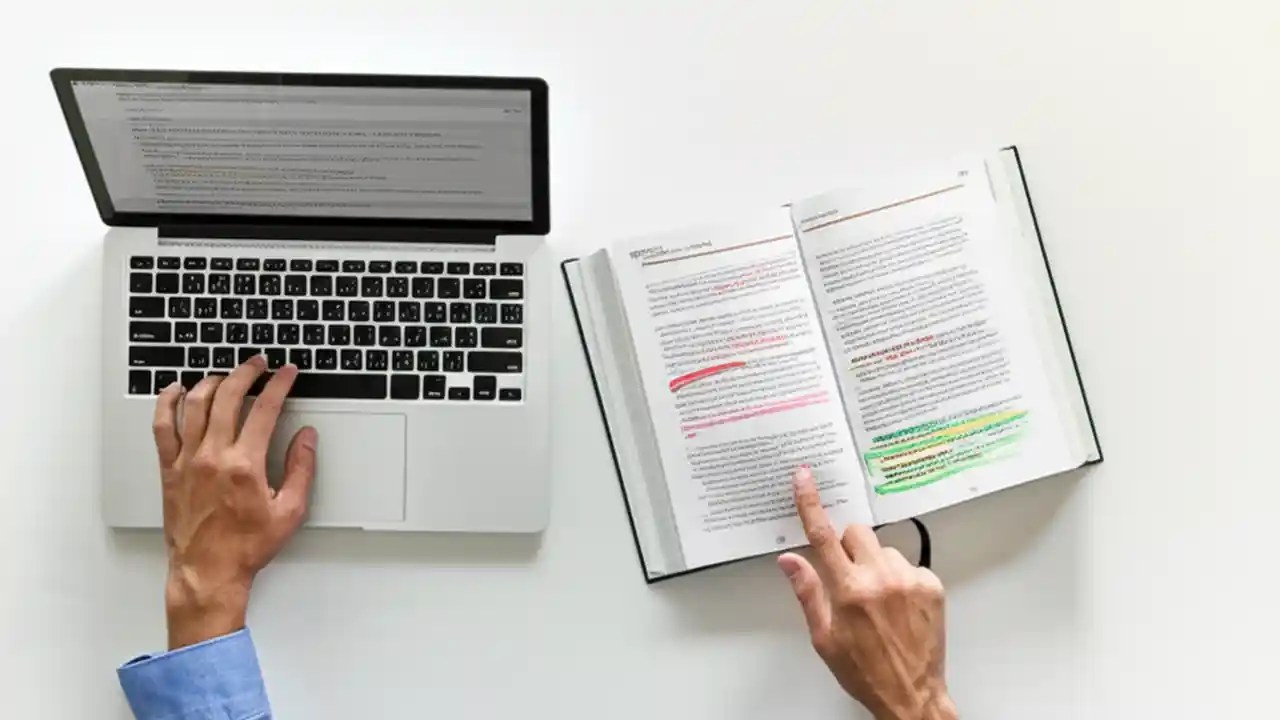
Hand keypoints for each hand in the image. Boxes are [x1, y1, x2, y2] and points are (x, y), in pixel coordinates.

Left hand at [152, 357, 316, 649]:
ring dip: (213, 381)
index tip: (287, 373)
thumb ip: (302, 469)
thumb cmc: (246, 547)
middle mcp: (213, 457)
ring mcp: (187, 460)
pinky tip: (177, 390)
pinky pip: (163, 426)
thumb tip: (307, 438)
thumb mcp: (290, 511)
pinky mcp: (169, 469)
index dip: (280, 384)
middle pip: (229, 397)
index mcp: (245, 465)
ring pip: (197, 404)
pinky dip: (168, 403)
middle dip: (247, 373)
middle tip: (258, 364)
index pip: (265, 409)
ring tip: (227, 375)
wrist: (207, 572)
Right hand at [778, 467, 955, 719]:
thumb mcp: (824, 638)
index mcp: (849, 591)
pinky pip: (909, 563)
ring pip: (883, 548)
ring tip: (878, 598)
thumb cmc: (865, 672)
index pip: (823, 536)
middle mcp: (881, 579)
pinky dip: (901, 576)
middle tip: (848, 574)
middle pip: (857, 533)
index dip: (810, 503)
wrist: (912, 695)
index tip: (804, 479)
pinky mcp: (932, 585)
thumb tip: (790, 561)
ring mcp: (910, 580)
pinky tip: (899, 603)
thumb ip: (807, 592)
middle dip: (848, 546)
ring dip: (875, 562)